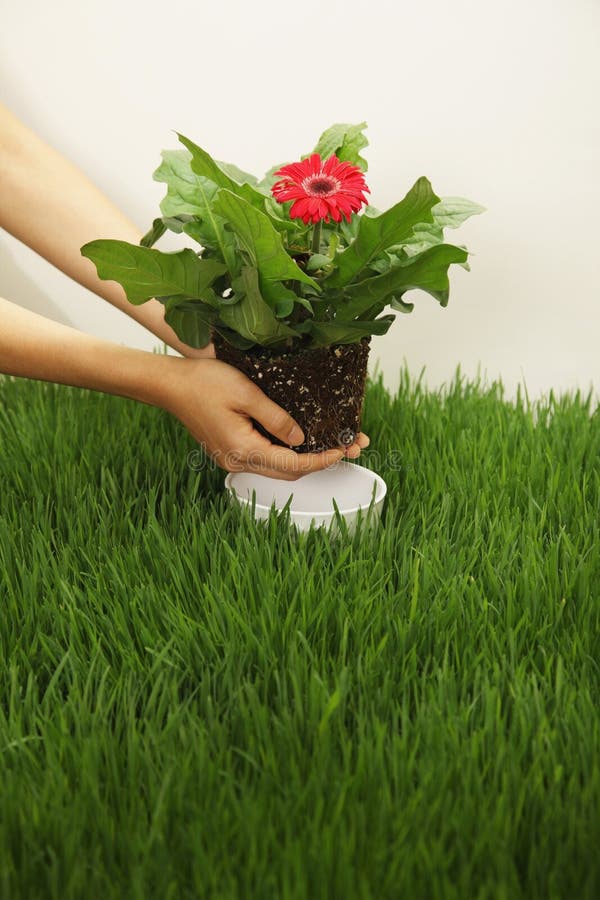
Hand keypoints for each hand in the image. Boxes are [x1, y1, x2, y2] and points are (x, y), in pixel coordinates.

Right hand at [161, 357, 369, 480]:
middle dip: (321, 461)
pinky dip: (287, 453)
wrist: (170, 385)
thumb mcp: (246, 393)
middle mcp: (238, 462)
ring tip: (333, 443)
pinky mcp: (230, 451)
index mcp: (243, 450)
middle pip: (288, 472)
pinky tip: (302, 440)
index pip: (293, 464)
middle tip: (349, 446)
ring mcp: (232, 459)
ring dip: (306, 458)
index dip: (323, 459)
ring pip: (278, 467)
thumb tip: (301, 440)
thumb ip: (276, 419)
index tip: (345, 450)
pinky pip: (265, 459)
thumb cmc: (204, 382)